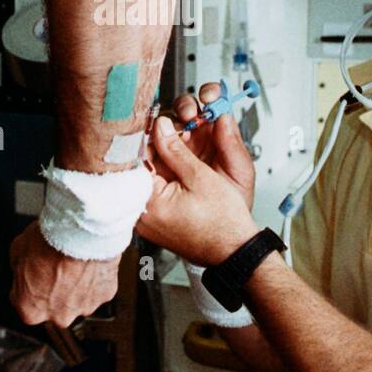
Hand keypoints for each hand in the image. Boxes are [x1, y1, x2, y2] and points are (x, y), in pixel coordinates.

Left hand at [10, 220, 120, 326]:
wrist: (80, 231)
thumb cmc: (49, 240)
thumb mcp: (18, 250)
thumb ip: (19, 270)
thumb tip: (23, 268)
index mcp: (30, 310)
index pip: (25, 306)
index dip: (29, 289)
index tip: (33, 277)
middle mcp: (58, 316)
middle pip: (53, 310)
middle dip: (54, 294)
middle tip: (55, 269)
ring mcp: (83, 308)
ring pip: (77, 301)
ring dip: (75, 288)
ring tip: (73, 263)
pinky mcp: (104, 296)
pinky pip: (97, 290)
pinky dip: (94, 280)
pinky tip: (88, 263)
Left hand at [137, 116, 258, 265]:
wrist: (234, 251)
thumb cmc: (223, 223)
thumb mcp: (200, 177)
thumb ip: (175, 149)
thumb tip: (161, 126)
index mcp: (148, 203)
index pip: (137, 158)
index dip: (148, 134)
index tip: (158, 120)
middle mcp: (141, 214)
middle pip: (139, 167)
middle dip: (154, 145)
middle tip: (171, 129)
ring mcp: (146, 219)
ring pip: (146, 176)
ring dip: (160, 157)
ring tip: (178, 143)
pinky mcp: (155, 219)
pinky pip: (152, 189)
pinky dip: (163, 174)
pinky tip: (177, 163)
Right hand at [153, 82, 255, 209]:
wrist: (220, 238)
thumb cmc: (233, 206)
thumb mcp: (240, 173)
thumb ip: (232, 144)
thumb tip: (223, 115)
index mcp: (216, 137)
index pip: (211, 106)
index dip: (210, 95)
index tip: (210, 96)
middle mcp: (195, 140)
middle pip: (185, 111)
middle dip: (187, 107)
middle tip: (190, 116)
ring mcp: (174, 152)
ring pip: (166, 125)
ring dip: (168, 122)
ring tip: (174, 131)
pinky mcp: (158, 166)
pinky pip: (151, 148)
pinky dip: (150, 140)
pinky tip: (155, 139)